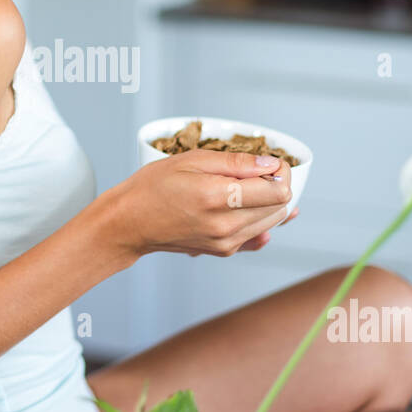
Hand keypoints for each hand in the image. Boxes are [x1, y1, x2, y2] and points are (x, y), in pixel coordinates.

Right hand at [106, 147, 293, 259]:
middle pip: (280, 207)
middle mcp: (227, 225)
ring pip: (272, 222)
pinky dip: (259, 220)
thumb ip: (237, 162)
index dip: (281, 172)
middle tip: (254, 171)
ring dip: (267, 202)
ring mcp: (227, 242)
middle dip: (276, 185)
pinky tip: (246, 207)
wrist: (131, 222)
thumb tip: (270, 164)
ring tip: (243, 186)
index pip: (278, 190)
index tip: (269, 163)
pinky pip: (258, 237)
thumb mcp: (193, 160)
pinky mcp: (224, 251)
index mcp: (219, 197)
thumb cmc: (153, 187)